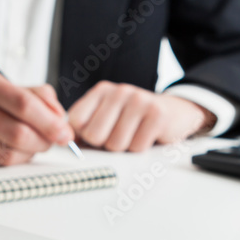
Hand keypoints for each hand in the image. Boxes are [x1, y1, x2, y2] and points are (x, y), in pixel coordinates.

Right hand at [0, 66, 74, 164]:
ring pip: (7, 153)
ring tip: (34, 144)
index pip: (23, 103)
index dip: (50, 121)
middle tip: (54, 141)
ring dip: (30, 153)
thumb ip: (34, 95)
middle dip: (44, 141)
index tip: (65, 131)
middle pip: (17, 133)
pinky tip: (16, 150)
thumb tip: (60, 117)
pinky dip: (13, 159)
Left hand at [67, 81, 215, 151]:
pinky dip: (141, 148)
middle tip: (119, 135)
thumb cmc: (135, 119)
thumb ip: (85, 128)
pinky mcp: (157, 114)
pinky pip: (137, 147)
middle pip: (94, 136)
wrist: (174, 112)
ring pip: (116, 144)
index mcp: (101, 91)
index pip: (76, 123)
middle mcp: (119, 91)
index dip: (84, 137)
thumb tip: (65, 144)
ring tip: (134, 134)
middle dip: (105, 144)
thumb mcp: (108, 116)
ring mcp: (139, 100)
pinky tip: (147, 135)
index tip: (97, 135)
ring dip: (125, 148)